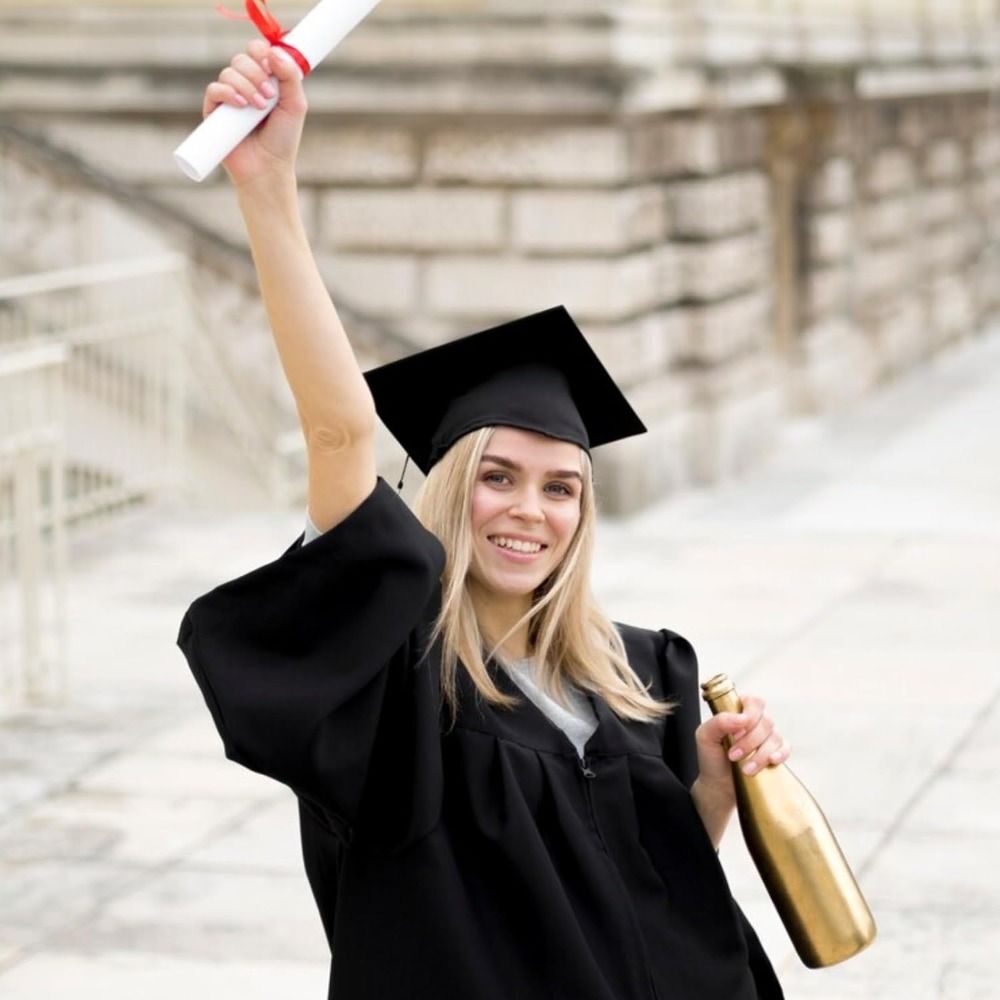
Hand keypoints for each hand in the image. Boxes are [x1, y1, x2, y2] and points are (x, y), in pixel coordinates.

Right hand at [202, 39, 307, 187]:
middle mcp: (245, 85)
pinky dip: (226, 92)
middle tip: (269, 97)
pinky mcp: (214, 112)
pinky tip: (239, 104)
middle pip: (241, 58)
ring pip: (228, 73)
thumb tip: (274, 51)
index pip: (257, 51)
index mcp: (264, 79)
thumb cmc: (283, 140)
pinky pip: (214, 90)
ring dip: (245, 85)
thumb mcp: (295, 105)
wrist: (268, 168)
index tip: (271, 67)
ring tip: (259, 108)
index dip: (261, 52)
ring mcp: (228, 98)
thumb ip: (290, 76)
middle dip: (256, 73)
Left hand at [695, 694, 790, 799]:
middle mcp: (756, 721)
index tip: (736, 733)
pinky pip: (785, 748)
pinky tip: (771, 761)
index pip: (754, 702)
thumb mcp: (705, 736)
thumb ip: (719, 722)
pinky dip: (780, 754)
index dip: (750, 715)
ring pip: (775, 736)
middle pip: (766, 721)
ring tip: (745, 769)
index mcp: (739, 711)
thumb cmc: (711, 757)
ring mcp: (767, 737)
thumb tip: (742, 718)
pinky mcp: (775, 752)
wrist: (718, 784)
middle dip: (750, 741)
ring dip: (760, 754)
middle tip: (733, 755)